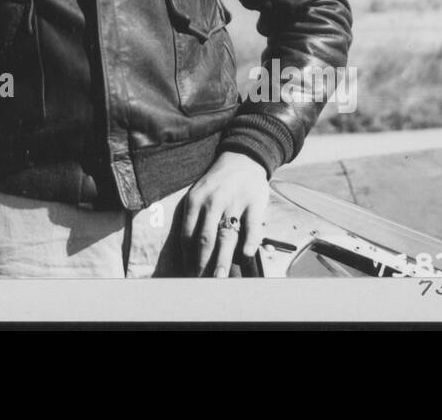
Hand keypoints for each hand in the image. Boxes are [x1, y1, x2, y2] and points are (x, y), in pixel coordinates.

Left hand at [180, 151, 269, 276]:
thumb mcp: (199, 193)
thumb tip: (190, 252)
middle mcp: (212, 202)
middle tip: (201, 283)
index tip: (188, 274)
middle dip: (201, 263)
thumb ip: (195, 218)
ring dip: (223, 259)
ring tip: (220, 279)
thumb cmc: (217, 183)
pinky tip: (245, 255)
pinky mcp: (254, 203)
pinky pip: (252, 225)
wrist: (242, 158)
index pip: (187, 235)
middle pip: (205, 238)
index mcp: (194, 201)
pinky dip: (249, 241)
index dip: (187, 257)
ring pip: (226, 235)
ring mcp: (234, 202)